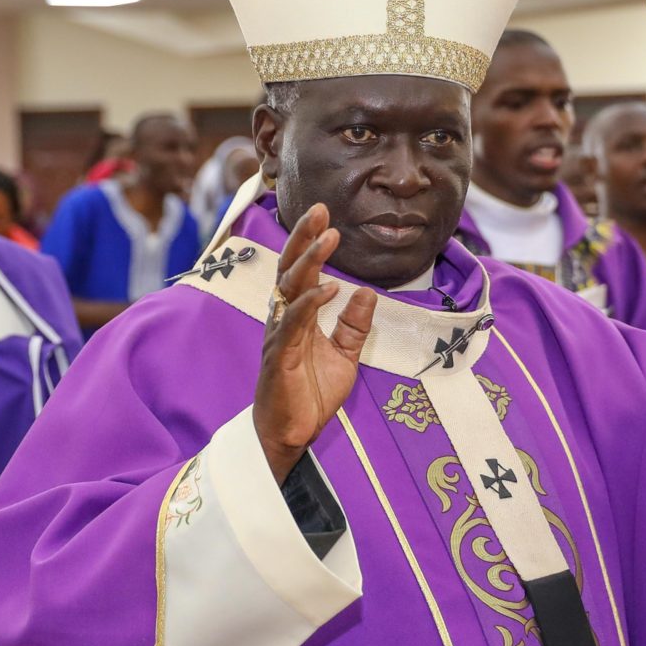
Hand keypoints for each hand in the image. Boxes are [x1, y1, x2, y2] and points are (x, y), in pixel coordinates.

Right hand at [253, 205, 377, 482]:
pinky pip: (294, 324)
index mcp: (296, 316)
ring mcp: (279, 336)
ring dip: (309, 261)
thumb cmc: (309, 395)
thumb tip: (366, 292)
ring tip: (329, 238)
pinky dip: (310, 304)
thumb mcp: (343, 356)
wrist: (291, 435)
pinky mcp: (279, 357)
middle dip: (304, 238)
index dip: (310, 242)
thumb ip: (353, 325)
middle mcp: (283, 319)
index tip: (325, 216)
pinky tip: (328, 288)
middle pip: (290, 269)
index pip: (300, 270)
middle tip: (321, 210)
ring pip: (290, 289)